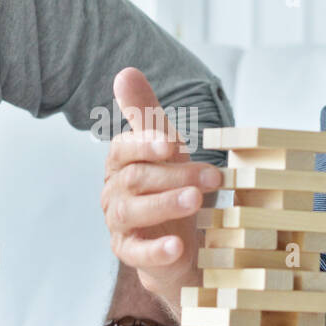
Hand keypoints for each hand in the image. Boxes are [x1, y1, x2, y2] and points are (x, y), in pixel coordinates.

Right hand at [102, 67, 221, 306]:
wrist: (173, 237)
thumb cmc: (168, 185)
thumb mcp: (164, 148)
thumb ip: (146, 113)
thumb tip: (126, 72)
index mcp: (120, 162)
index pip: (124, 148)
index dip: (146, 144)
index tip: (172, 143)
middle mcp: (113, 191)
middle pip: (137, 179)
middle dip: (175, 175)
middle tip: (212, 176)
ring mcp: (119, 223)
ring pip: (133, 212)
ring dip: (165, 205)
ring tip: (194, 201)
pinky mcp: (129, 253)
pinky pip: (137, 253)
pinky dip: (156, 251)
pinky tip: (176, 247)